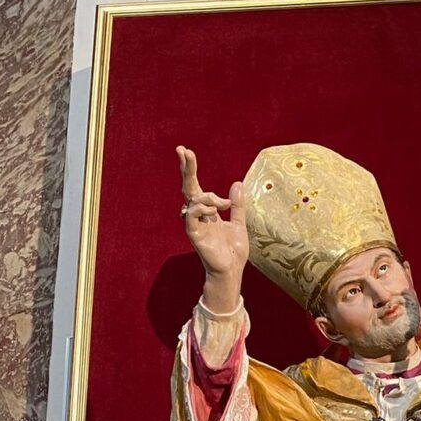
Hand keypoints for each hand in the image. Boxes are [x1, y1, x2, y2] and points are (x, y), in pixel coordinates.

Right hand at [177, 145, 247, 308]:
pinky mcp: (194, 234)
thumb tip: (236, 183)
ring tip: (222, 204)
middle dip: (186, 168)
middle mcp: (198, 215)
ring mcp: (194, 224)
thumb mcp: (239, 223)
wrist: (232, 271)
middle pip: (188, 187)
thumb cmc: (233, 251)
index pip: (195, 185)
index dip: (190, 168)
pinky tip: (213, 210)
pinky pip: (190, 215)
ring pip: (192, 199)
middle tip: (182, 149)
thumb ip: (237, 205)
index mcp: (207, 210)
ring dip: (207, 196)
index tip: (185, 150)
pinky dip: (201, 207)